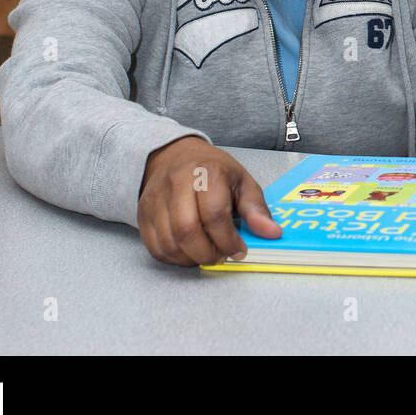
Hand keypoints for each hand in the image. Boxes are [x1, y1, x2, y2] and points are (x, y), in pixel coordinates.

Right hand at [137, 136, 281, 265]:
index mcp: (206, 172)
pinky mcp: (143, 213)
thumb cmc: (212, 171)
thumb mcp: (242, 182)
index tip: (239, 250)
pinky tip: (188, 252)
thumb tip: (272, 233)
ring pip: (169, 243)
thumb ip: (256, 209)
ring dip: (190, 258)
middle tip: (221, 256)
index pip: (215, 214)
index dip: (228, 240)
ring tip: (206, 253)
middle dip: (207, 253)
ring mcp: (156, 199)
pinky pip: (154, 246)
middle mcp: (176, 184)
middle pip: (187, 231)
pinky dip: (173, 258)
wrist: (174, 156)